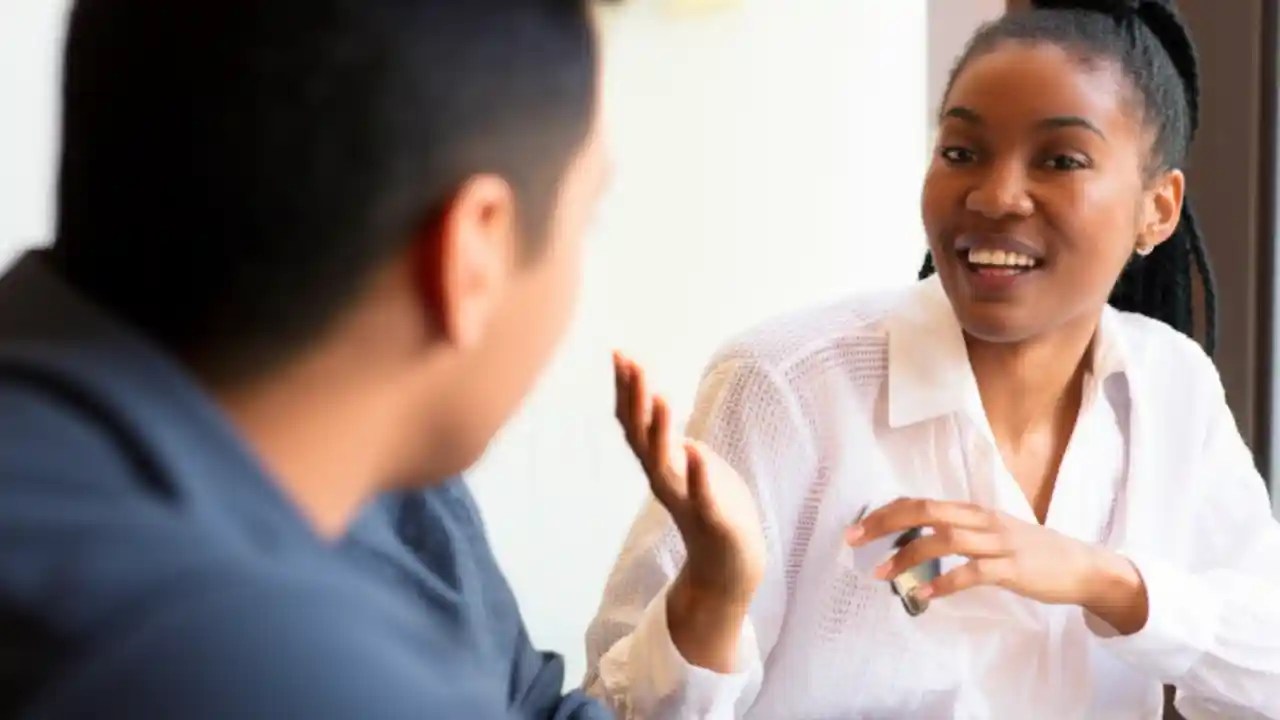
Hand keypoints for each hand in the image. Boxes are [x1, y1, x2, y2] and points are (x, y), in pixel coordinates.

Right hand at [613, 351, 764, 605]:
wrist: (729, 568)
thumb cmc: (712, 508)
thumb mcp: (688, 463)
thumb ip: (668, 439)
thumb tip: (653, 405)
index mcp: (661, 464)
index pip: (634, 422)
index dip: (626, 389)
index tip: (619, 354)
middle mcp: (664, 480)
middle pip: (640, 435)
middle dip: (634, 398)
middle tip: (629, 361)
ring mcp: (685, 500)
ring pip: (663, 463)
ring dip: (659, 430)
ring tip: (659, 396)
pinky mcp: (712, 519)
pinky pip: (701, 496)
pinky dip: (696, 475)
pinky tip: (694, 451)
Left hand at [846, 498, 1146, 627]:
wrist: (1082, 566)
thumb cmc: (1032, 552)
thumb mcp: (992, 533)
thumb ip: (959, 531)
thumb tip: (917, 537)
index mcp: (974, 511)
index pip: (922, 502)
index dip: (887, 511)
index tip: (858, 526)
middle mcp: (983, 520)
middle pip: (927, 511)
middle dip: (886, 523)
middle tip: (854, 539)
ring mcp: (999, 543)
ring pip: (946, 539)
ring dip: (909, 555)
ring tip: (883, 573)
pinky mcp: (1013, 569)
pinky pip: (974, 573)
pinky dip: (947, 582)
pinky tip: (926, 594)